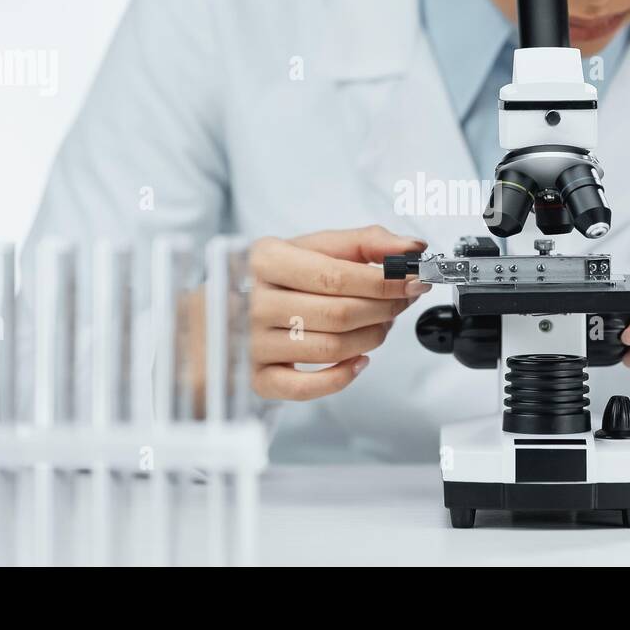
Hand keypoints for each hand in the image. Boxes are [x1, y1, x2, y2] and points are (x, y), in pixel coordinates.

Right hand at [182, 225, 427, 406]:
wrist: (216, 315)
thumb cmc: (273, 279)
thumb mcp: (311, 248)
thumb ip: (363, 242)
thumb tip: (411, 247)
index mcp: (266, 259)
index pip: (337, 275)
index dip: (384, 281)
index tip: (413, 281)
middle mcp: (255, 301)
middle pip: (339, 313)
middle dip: (384, 309)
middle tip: (401, 303)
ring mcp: (253, 344)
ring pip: (332, 348)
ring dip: (371, 339)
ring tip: (380, 326)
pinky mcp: (258, 379)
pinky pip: (307, 387)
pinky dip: (342, 376)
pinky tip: (358, 360)